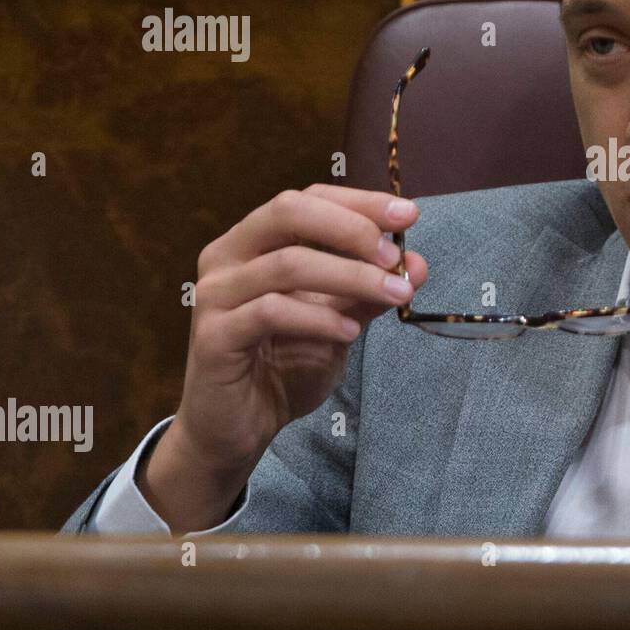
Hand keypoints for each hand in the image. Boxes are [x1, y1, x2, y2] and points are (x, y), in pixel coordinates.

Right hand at [173, 184, 427, 478]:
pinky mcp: (213, 336)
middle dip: (351, 228)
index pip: (308, 200)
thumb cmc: (284, 366)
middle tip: (394, 255)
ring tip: (393, 294)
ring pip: (288, 263)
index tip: (408, 214)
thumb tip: (416, 263)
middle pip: (289, 212)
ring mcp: (215, 294)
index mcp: (254, 241)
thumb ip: (370, 292)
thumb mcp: (339, 322)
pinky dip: (319, 318)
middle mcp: (228, 257)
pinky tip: (350, 333)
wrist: (239, 429)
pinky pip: (271, 312)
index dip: (359, 202)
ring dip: (351, 276)